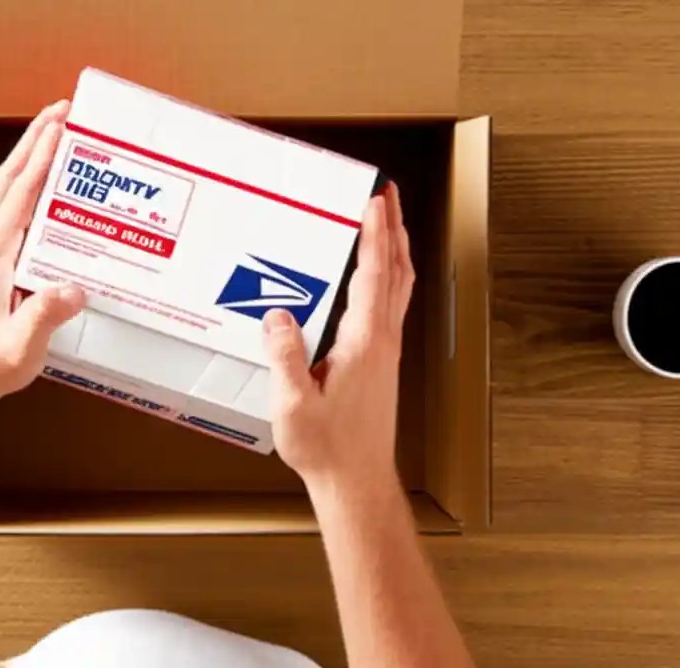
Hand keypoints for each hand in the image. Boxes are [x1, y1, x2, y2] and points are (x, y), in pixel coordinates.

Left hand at [0, 100, 84, 415]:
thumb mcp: (19, 346)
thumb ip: (44, 316)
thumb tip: (75, 289)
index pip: (20, 189)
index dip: (42, 152)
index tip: (61, 120)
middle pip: (9, 178)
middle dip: (35, 141)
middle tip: (62, 112)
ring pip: (6, 192)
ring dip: (30, 162)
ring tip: (58, 140)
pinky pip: (9, 214)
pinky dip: (28, 191)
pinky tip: (48, 196)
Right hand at [261, 182, 413, 492]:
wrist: (357, 482)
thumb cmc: (328, 450)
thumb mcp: (294, 405)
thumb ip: (286, 358)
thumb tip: (278, 317)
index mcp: (364, 344)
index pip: (373, 276)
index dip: (375, 236)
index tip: (376, 201)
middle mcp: (383, 342)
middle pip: (396, 272)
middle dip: (393, 229)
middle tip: (390, 196)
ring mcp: (387, 353)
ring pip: (400, 288)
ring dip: (396, 250)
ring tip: (389, 224)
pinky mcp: (383, 364)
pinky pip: (393, 306)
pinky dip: (391, 277)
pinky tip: (380, 278)